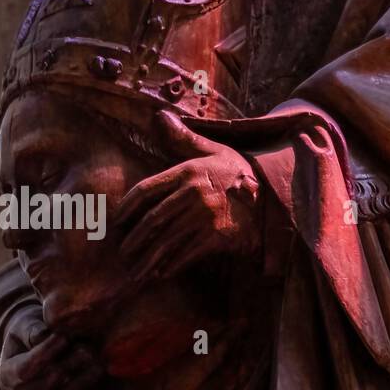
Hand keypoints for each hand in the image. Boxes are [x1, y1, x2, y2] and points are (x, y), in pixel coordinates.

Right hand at [0, 304, 105, 389]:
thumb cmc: (27, 334)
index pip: (26, 368)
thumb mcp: (24, 325)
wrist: (31, 355)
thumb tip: (43, 335)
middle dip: (69, 366)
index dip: (45, 353)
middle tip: (88, 349)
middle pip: (47, 383)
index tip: (63, 337)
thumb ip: (31, 329)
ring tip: (99, 364)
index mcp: (7, 376)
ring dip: (83, 382)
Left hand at [116, 110, 261, 281]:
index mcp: (187, 172)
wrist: (272, 196)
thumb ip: (184, 138)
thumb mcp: (213, 151)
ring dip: (147, 259)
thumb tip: (161, 116)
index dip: (126, 208)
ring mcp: (204, 217)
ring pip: (166, 241)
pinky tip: (161, 273)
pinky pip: (186, 254)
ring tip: (136, 271)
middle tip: (121, 251)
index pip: (145, 190)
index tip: (116, 221)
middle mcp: (192, 194)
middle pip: (151, 220)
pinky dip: (171, 266)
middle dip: (133, 239)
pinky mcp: (216, 236)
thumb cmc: (236, 174)